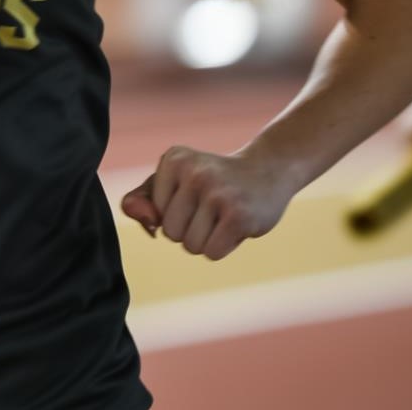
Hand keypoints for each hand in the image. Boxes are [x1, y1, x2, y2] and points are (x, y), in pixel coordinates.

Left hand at [119, 146, 298, 260]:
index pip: (154, 213)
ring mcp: (217, 193)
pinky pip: (211, 253)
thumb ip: (143, 200)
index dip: (176, 211)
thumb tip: (148, 223)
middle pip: (170, 232)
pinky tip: (237, 224)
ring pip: (190, 246)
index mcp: (173, 159)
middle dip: (190, 229)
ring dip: (207, 240)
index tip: (197, 193)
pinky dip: (223, 247)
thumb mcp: (174, 181)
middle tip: (213, 207)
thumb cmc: (213, 182)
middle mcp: (194, 172)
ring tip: (224, 214)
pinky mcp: (239, 215)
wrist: (268, 171)